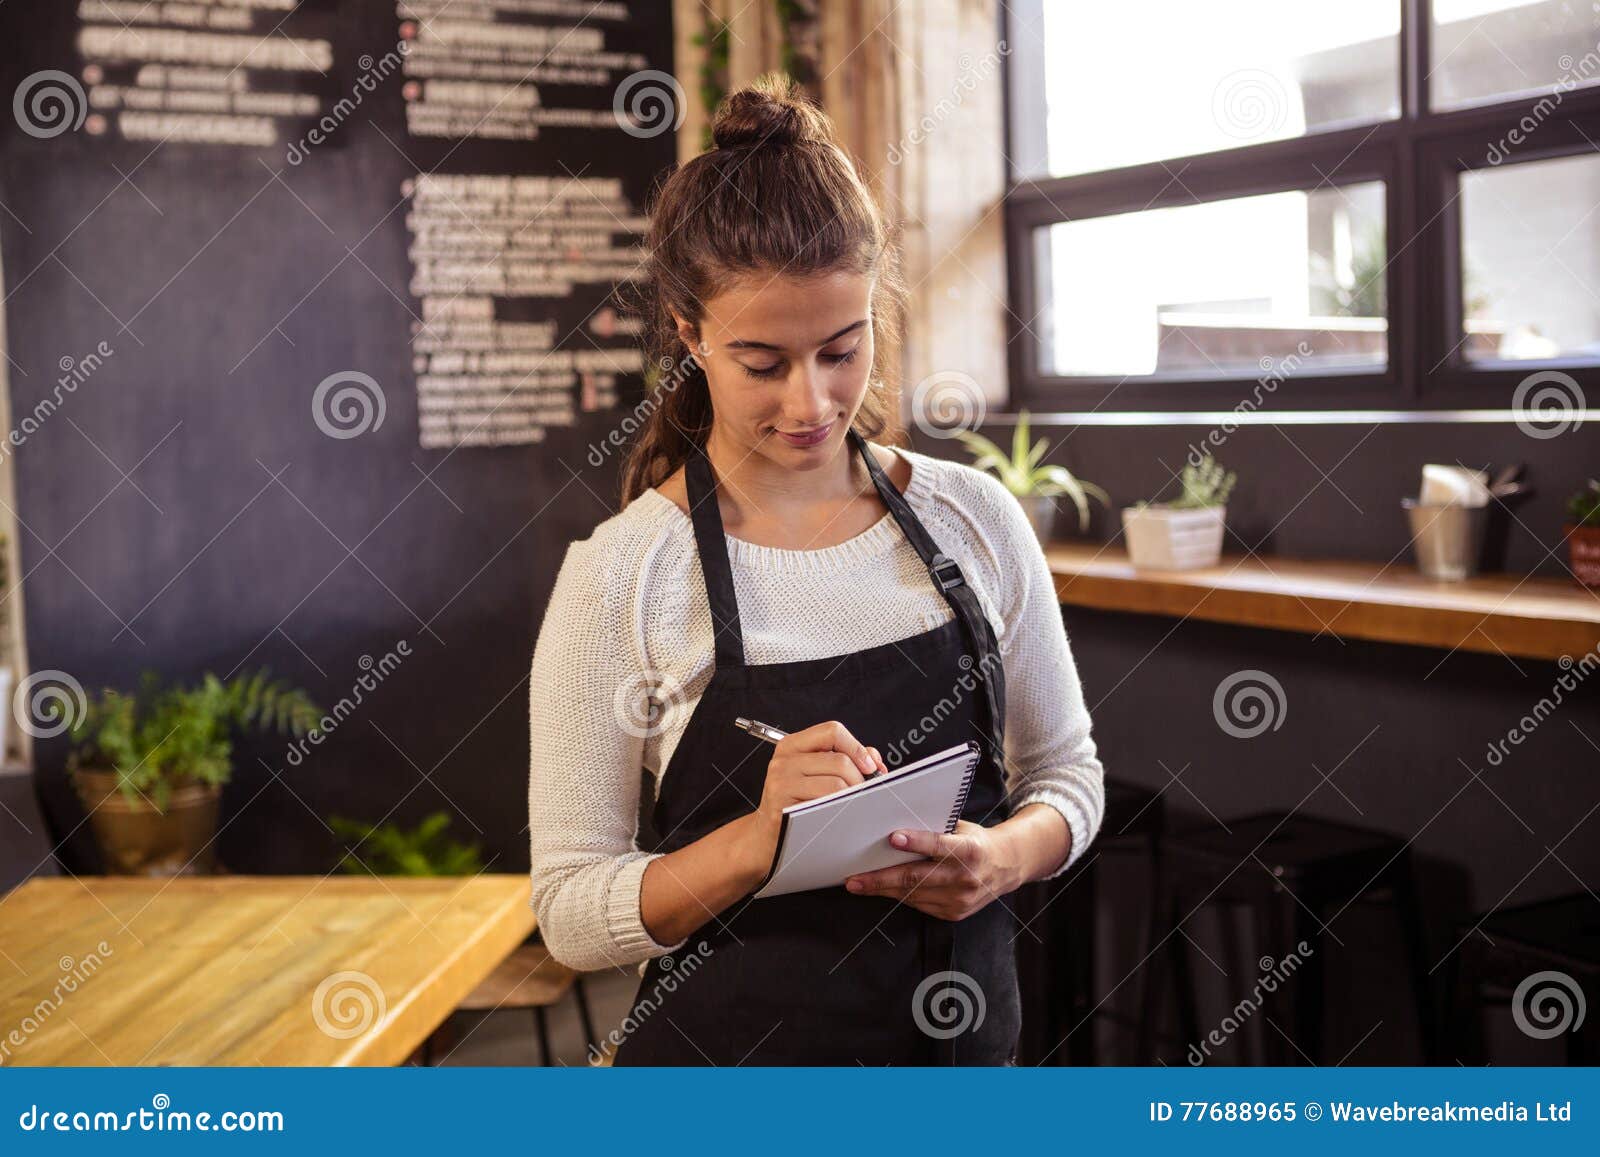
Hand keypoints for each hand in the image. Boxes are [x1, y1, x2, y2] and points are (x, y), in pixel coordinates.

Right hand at [745, 721, 886, 868]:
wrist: (769, 835)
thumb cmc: (796, 802)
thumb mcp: (815, 772)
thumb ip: (845, 758)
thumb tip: (873, 758)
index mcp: (792, 745)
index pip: (832, 731)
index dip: (856, 747)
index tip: (870, 766)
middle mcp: (783, 760)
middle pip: (839, 761)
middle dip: (860, 779)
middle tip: (864, 793)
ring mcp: (780, 783)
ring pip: (836, 784)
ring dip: (852, 797)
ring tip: (851, 805)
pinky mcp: (783, 807)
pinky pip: (825, 805)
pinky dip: (839, 810)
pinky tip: (838, 815)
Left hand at [843, 820, 1022, 920]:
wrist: (1006, 866)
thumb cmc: (976, 841)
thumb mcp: (962, 828)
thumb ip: (935, 828)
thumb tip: (896, 822)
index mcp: (970, 850)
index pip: (939, 845)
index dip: (916, 842)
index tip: (893, 838)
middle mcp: (965, 878)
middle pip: (917, 879)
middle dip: (881, 879)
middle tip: (855, 880)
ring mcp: (960, 900)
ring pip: (913, 895)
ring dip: (884, 889)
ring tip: (860, 884)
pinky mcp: (954, 914)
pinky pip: (919, 904)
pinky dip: (899, 896)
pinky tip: (884, 889)